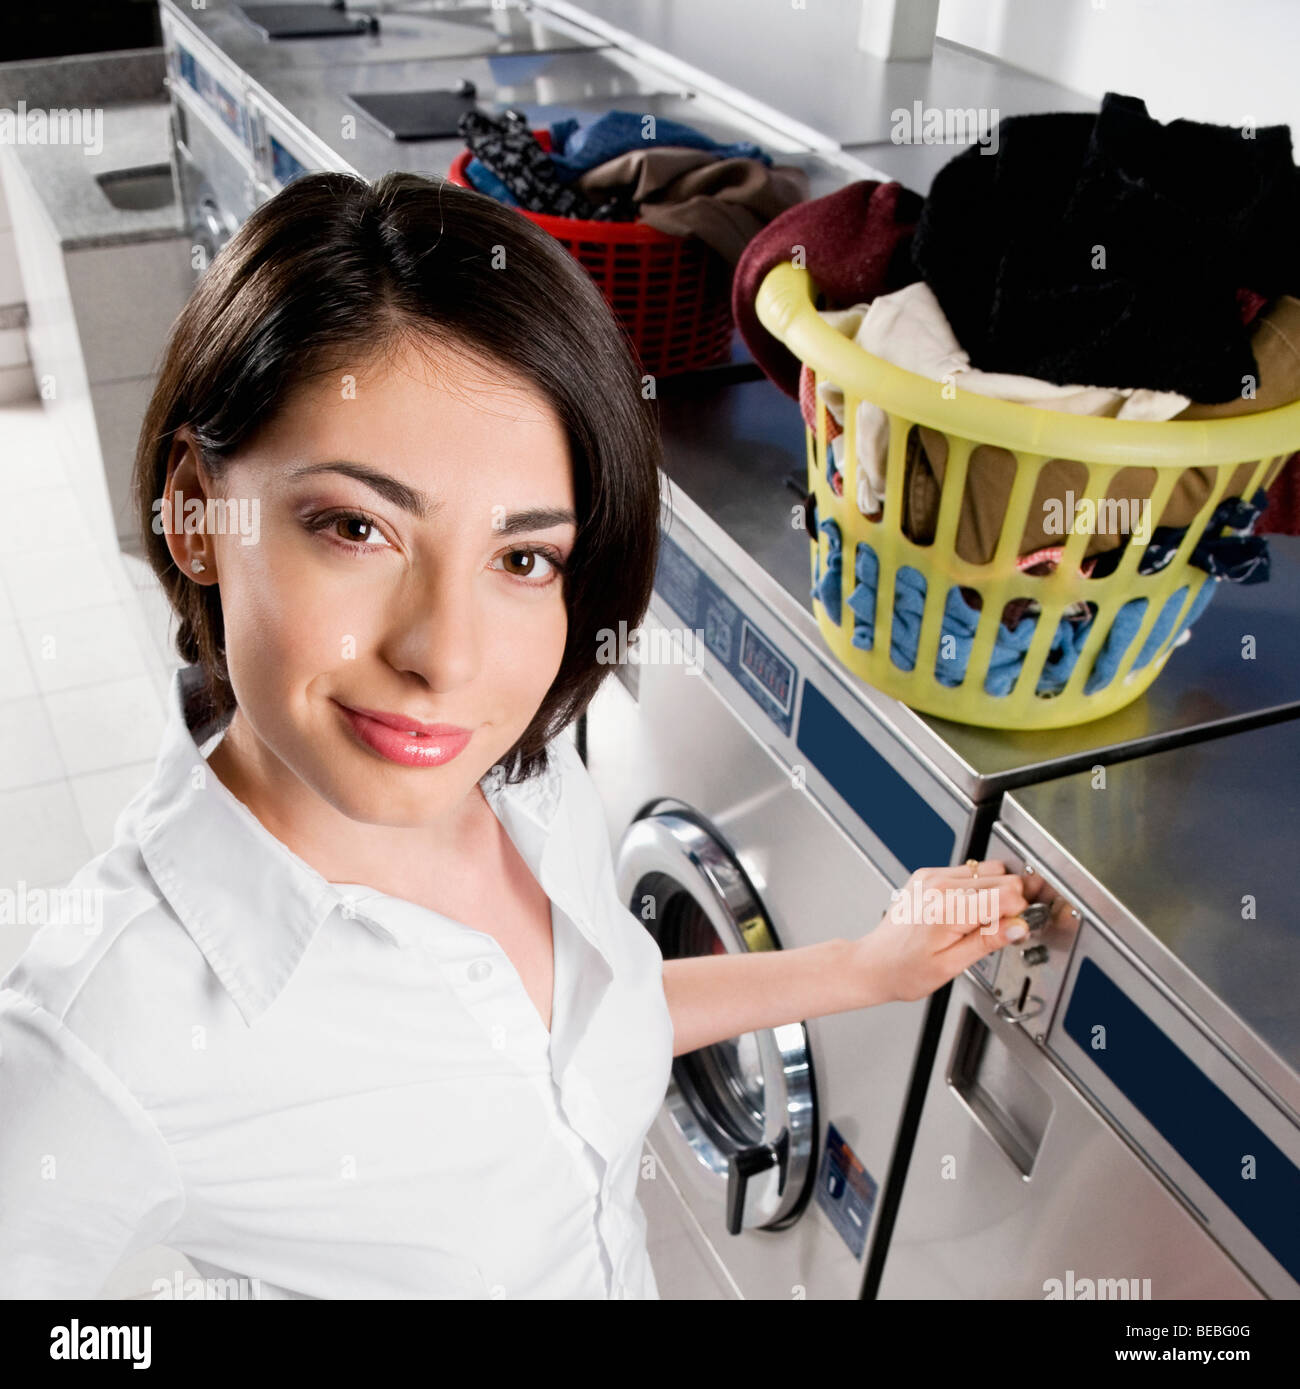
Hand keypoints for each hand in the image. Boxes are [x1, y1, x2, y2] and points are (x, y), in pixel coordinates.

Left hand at [854, 861, 1030, 1004]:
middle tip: (1002, 929)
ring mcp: (932, 876)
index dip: (1019, 914)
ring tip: (981, 921)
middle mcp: (939, 884)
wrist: (873, 963)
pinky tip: (966, 911)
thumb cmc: (905, 970)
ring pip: (989, 870)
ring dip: (995, 893)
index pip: (1008, 895)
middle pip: (1003, 878)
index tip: (1017, 930)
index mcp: (948, 908)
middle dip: (1011, 903)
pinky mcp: (928, 875)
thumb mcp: (951, 965)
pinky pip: (969, 871)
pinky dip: (976, 888)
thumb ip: (987, 941)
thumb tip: (1018, 926)